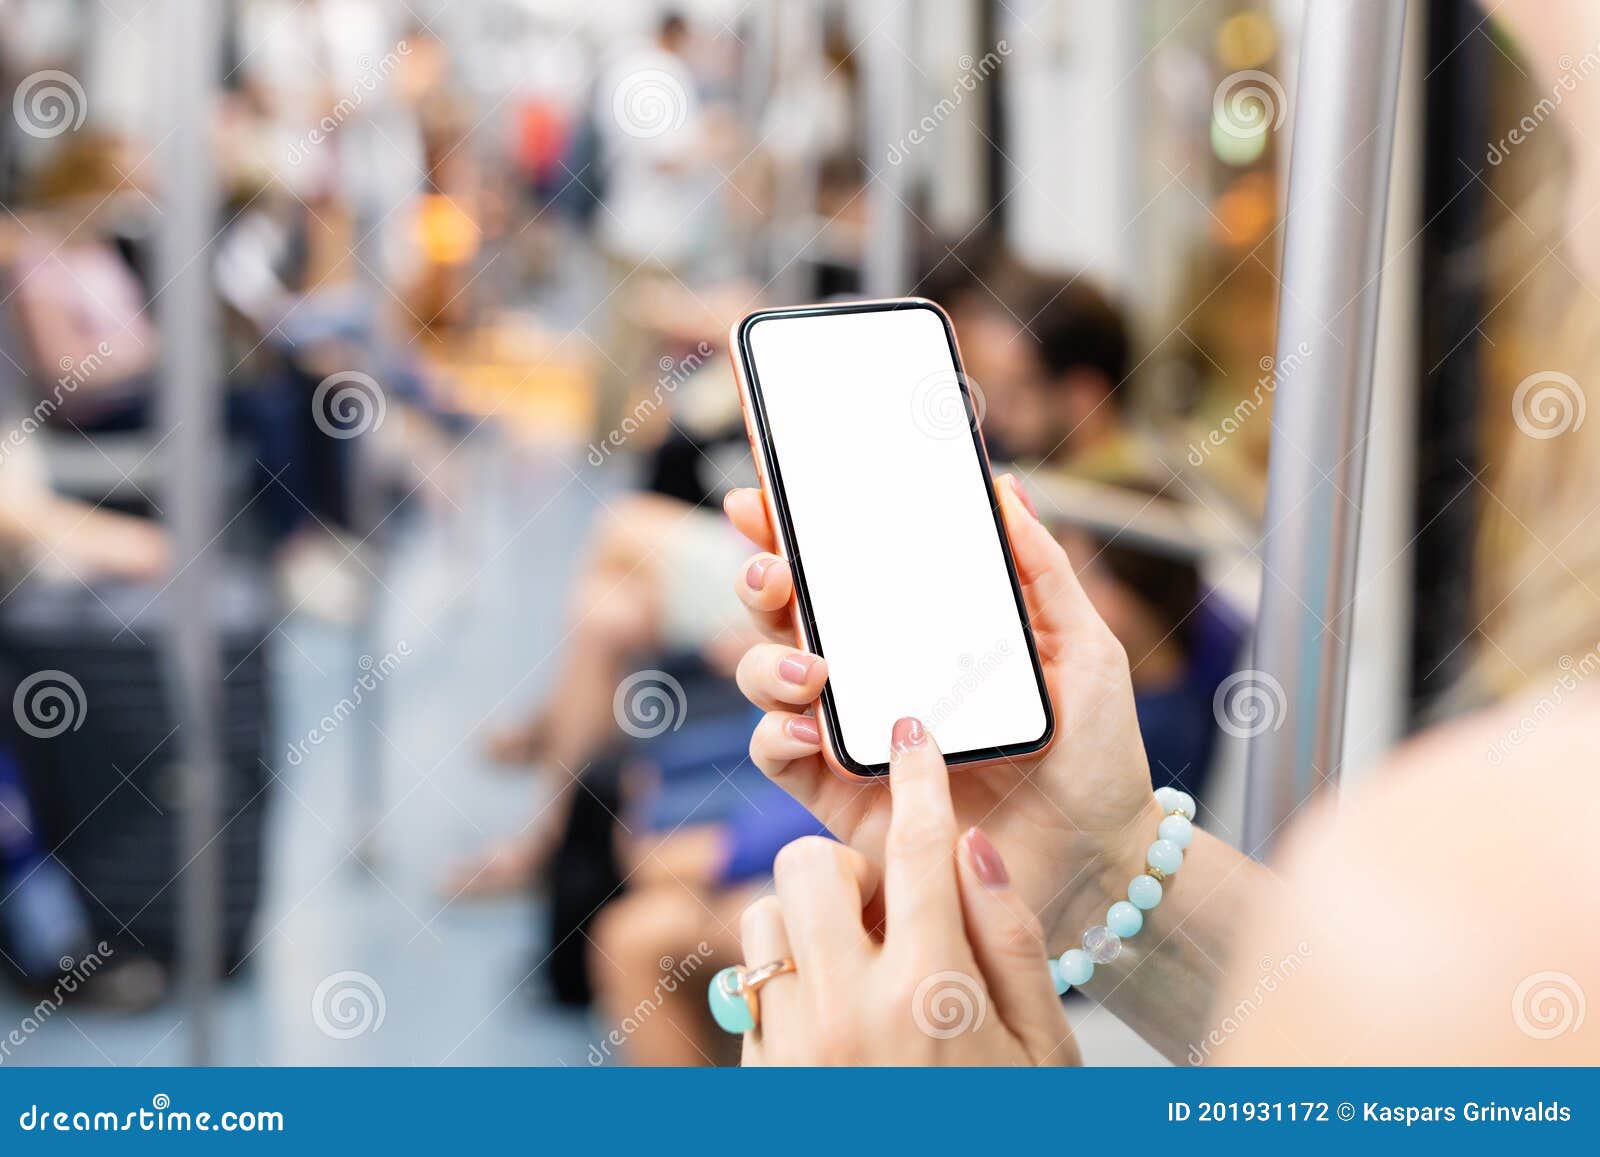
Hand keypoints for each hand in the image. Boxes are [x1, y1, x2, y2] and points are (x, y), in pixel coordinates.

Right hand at [724, 473, 1158, 949]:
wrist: (1096, 856)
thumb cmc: (1093, 752)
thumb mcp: (1083, 645)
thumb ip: (1041, 568)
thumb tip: (1004, 489)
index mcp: (917, 629)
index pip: (841, 566)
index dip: (791, 526)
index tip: (764, 493)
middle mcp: (870, 673)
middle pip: (785, 611)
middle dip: (761, 578)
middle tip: (775, 571)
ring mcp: (850, 731)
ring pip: (766, 677)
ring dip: (768, 660)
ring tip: (813, 670)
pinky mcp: (838, 794)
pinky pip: (775, 753)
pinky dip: (778, 732)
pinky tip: (815, 728)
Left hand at [739, 718, 1077, 1065]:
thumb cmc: (1004, 1135)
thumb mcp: (1045, 1047)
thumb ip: (1012, 939)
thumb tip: (974, 844)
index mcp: (931, 992)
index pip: (917, 848)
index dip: (917, 778)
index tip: (911, 737)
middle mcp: (845, 1011)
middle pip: (807, 861)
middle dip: (840, 863)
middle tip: (880, 903)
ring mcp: (789, 1045)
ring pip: (764, 915)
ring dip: (807, 925)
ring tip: (856, 967)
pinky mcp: (754, 1075)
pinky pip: (748, 986)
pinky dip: (788, 983)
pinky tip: (835, 1019)